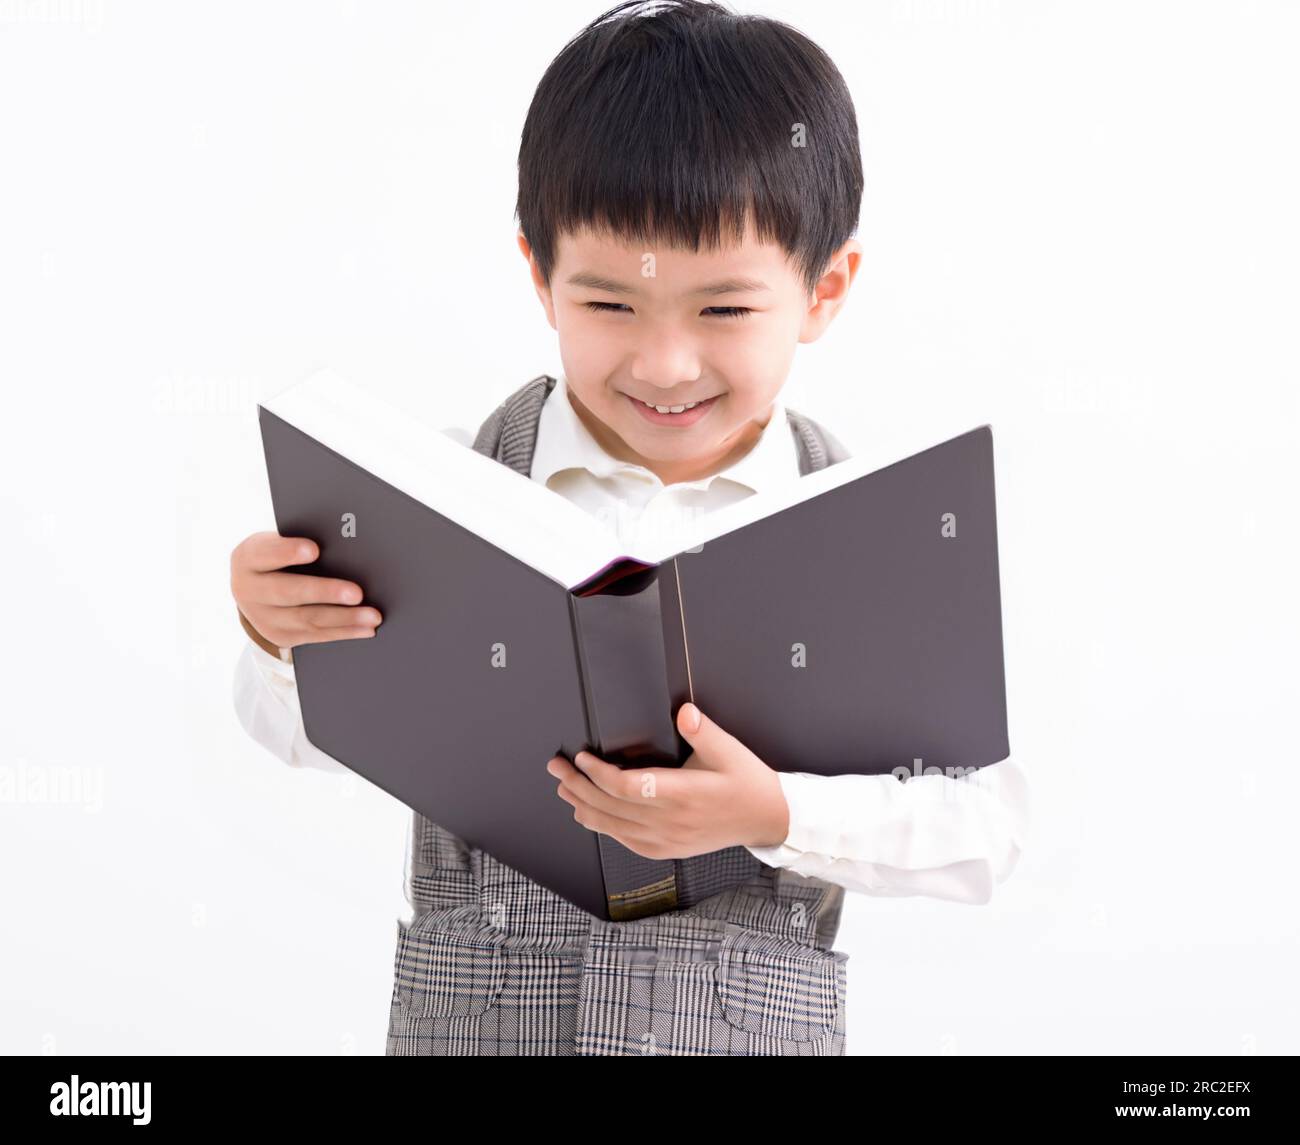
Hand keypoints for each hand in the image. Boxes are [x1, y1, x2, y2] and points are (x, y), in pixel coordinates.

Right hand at [229, 531, 382, 651]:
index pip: (266, 553)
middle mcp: (249, 590)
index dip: (288, 552)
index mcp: (249, 558)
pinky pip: (315, 635)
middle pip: (288, 592)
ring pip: (306, 619)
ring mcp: (263, 617)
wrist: (255, 589)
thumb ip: (301, 541)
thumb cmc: (278, 557)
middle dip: (325, 592)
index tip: (314, 549)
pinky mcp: (279, 636)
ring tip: (372, 616)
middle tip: (357, 593)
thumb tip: (345, 544)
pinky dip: (344, 632)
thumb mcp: (278, 543)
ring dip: (344, 618)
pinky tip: (365, 628)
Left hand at [545, 702, 789, 858]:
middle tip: (557, 769)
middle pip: (610, 807)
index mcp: (683, 795)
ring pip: (613, 827)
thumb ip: (703, 731)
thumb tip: (684, 711)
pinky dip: (603, 827)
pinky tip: (589, 816)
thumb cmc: (747, 781)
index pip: (626, 787)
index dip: (598, 774)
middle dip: (578, 787)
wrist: (766, 817)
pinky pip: (626, 841)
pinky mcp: (667, 849)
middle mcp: (670, 822)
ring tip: (564, 789)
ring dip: (584, 807)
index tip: (580, 757)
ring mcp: (667, 839)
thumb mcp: (729, 750)